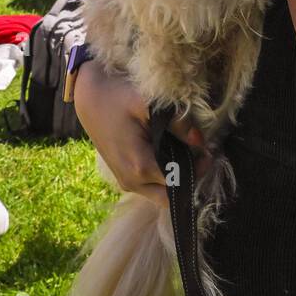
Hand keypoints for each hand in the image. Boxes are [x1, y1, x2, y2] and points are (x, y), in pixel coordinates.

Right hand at [73, 59, 208, 205]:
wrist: (89, 97)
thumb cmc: (117, 97)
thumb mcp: (149, 104)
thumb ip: (178, 123)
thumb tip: (201, 141)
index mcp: (140, 168)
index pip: (180, 182)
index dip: (198, 168)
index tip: (207, 150)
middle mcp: (132, 183)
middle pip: (171, 198)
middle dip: (188, 179)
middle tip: (198, 155)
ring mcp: (125, 182)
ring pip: (160, 195)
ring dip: (175, 179)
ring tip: (184, 151)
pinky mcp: (123, 177)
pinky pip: (149, 187)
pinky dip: (163, 176)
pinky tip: (168, 152)